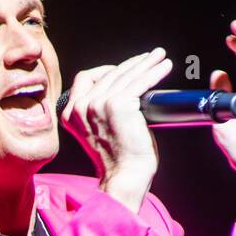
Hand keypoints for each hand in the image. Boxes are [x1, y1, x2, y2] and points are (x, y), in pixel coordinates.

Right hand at [59, 48, 172, 188]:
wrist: (124, 179)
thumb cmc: (119, 162)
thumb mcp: (99, 133)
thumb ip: (101, 113)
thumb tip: (125, 92)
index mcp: (71, 114)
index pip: (85, 79)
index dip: (106, 71)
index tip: (124, 70)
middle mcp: (80, 107)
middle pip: (109, 74)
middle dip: (133, 63)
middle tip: (151, 56)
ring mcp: (97, 104)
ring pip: (126, 76)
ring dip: (147, 63)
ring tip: (161, 56)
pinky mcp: (118, 104)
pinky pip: (140, 82)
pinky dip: (154, 72)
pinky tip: (164, 66)